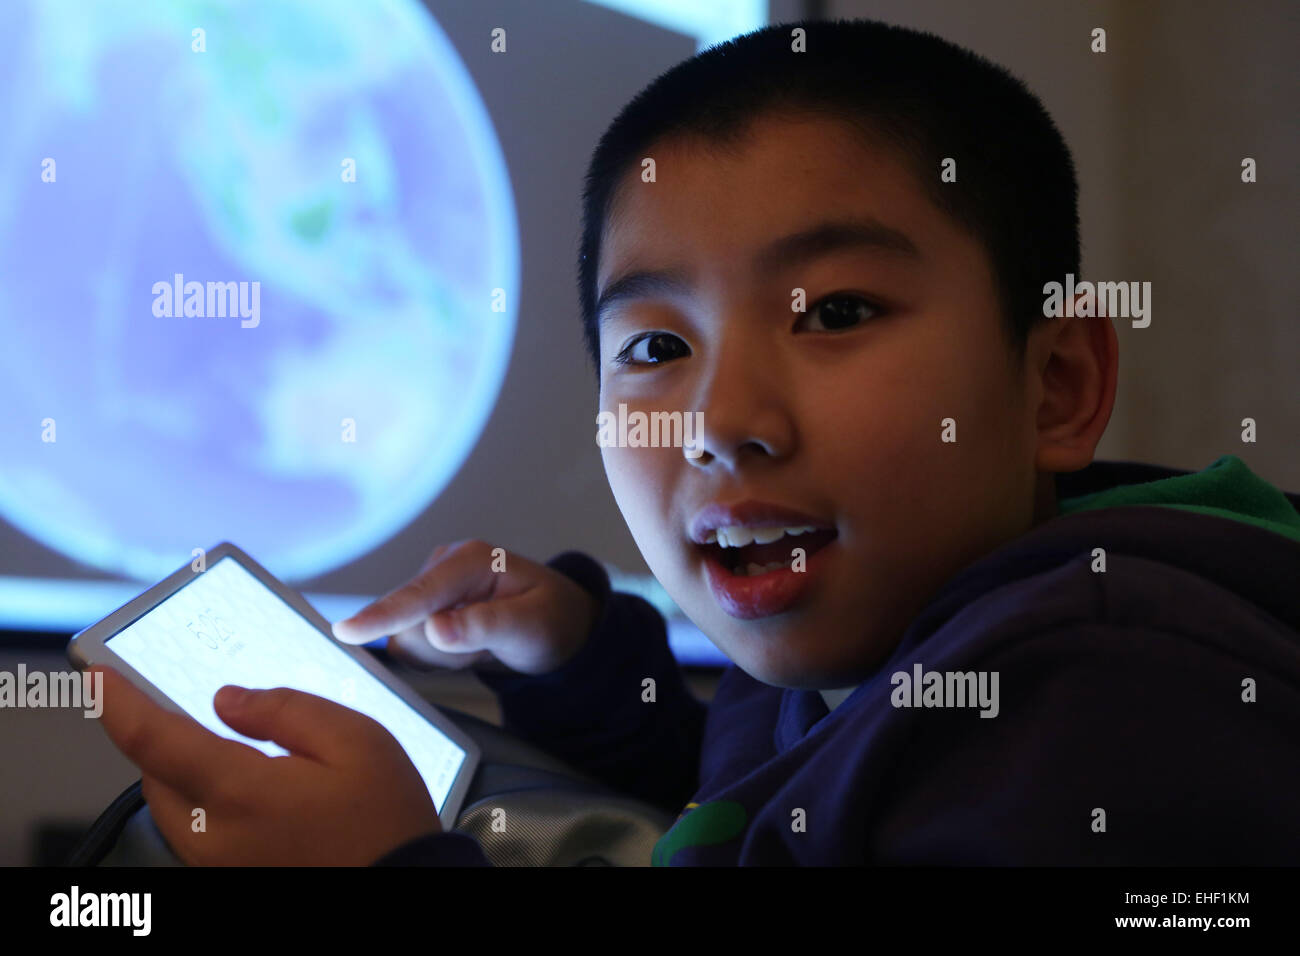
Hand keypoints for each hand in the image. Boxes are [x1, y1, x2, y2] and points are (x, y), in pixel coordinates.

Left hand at [91, 665, 440, 865]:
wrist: (404, 889)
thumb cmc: (387, 823)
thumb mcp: (356, 739)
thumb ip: (286, 710)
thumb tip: (229, 700)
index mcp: (238, 793)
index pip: (151, 740)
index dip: (118, 703)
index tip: (99, 676)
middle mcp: (215, 837)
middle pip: (158, 775)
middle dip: (168, 737)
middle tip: (199, 709)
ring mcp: (220, 867)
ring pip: (176, 807)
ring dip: (189, 771)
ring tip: (238, 748)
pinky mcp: (233, 881)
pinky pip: (201, 834)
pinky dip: (211, 802)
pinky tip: (258, 790)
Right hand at [331, 539, 599, 676]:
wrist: (560, 627)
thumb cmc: (552, 621)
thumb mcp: (531, 626)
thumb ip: (485, 627)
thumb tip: (436, 629)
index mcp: (470, 560)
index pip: (419, 593)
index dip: (382, 616)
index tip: (345, 633)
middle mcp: (442, 566)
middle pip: (407, 623)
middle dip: (444, 650)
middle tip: (487, 648)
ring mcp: (431, 587)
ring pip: (407, 639)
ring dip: (445, 656)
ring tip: (483, 644)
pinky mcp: (423, 609)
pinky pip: (412, 646)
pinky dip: (442, 657)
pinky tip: (469, 646)